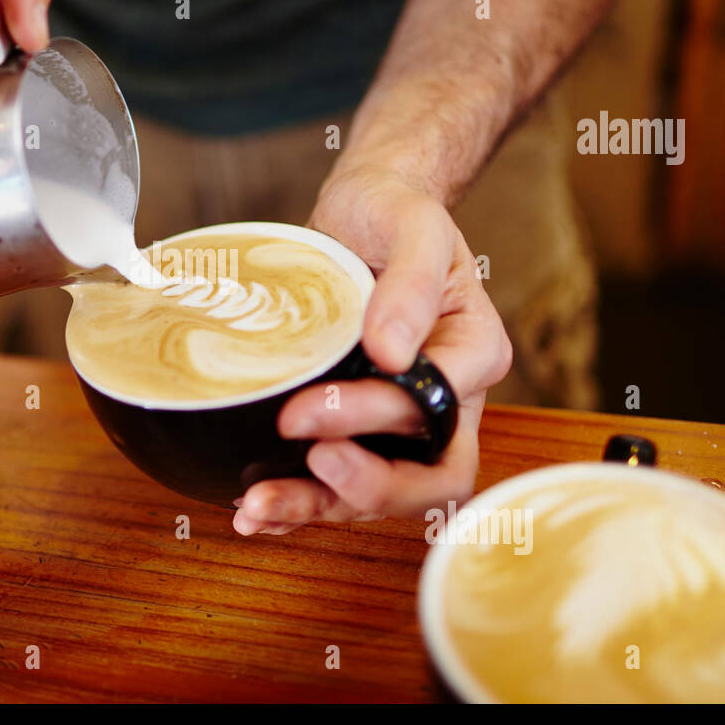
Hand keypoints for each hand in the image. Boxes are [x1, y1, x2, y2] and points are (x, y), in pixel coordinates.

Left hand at [233, 164, 511, 534]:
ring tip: (257, 508)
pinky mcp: (355, 431)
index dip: (375, 417)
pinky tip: (252, 511)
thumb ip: (413, 279)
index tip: (307, 409)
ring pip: (379, 494)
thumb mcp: (414, 222)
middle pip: (430, 479)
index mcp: (473, 353)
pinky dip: (296, 504)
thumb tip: (393, 350)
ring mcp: (400, 426)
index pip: (435, 409)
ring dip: (318, 506)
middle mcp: (446, 403)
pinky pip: (336, 484)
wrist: (361, 214)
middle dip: (365, 485)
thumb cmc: (395, 213)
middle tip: (305, 458)